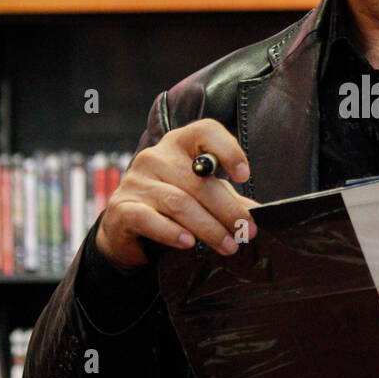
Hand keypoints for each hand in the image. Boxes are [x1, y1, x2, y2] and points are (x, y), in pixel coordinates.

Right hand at [96, 119, 257, 270]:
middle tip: (246, 232)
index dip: (228, 149)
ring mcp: (135, 181)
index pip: (205, 132)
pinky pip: (149, 218)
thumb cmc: (169, 209)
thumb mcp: (202, 199)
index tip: (244, 176)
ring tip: (228, 245)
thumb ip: (228, 200)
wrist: (125, 232)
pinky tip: (188, 243)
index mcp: (178, 144)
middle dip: (228, 210)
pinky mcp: (121, 207)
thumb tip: (258, 213)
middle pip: (198, 180)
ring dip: (208, 228)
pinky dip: (171, 232)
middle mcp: (155, 157)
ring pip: (179, 202)